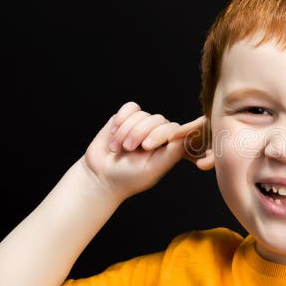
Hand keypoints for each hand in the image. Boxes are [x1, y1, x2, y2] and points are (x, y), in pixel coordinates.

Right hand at [83, 101, 207, 199]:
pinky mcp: (127, 117)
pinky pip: (130, 108)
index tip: (149, 144)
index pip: (176, 131)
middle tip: (130, 149)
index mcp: (170, 146)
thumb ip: (172, 153)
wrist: (101, 175)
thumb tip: (185, 135)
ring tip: (118, 148)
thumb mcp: (153, 169)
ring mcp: (143, 123)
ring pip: (142, 114)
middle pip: (158, 120)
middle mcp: (159, 133)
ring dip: (127, 130)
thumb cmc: (130, 177)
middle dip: (141, 133)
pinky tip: (114, 133)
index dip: (164, 133)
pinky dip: (121, 119)